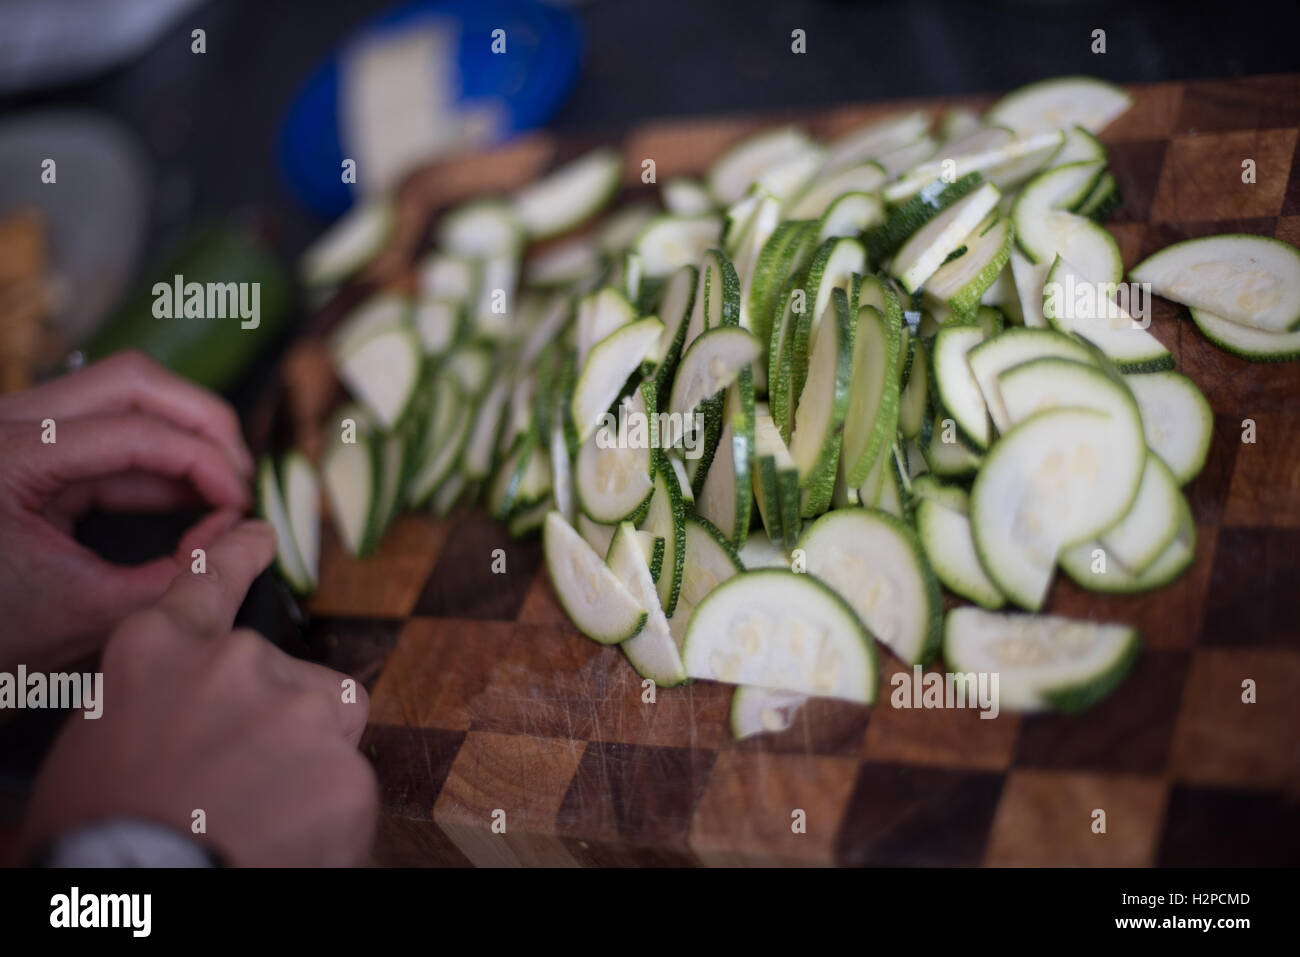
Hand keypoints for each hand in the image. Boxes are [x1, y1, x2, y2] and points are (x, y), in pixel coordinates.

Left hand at [0, 350, 253, 671]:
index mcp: (10, 458)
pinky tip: (194, 501)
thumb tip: (242, 543)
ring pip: (126, 397)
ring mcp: (21, 433)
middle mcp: (10, 425)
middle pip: (133, 382)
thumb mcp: (89, 613)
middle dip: (204, 424)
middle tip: (242, 477)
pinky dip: (161, 465)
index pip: (137, 431)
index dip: (206, 464)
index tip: (240, 508)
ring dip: (186, 438)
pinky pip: (114, 437)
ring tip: (224, 491)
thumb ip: (177, 576)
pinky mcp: (36, 454)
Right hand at [20, 519, 376, 866]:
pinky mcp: (344, 770)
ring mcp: (296, 712)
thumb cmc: (94, 834)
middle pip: (291, 679)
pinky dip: (328, 825)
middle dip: (279, 728)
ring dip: (310, 769)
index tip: (260, 534)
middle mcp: (235, 664)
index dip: (239, 555)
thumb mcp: (97, 743)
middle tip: (243, 785)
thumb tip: (187, 720)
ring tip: (263, 822)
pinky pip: (350, 792)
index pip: (209, 580)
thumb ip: (158, 705)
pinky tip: (286, 849)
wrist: (132, 888)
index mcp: (158, 652)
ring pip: (330, 731)